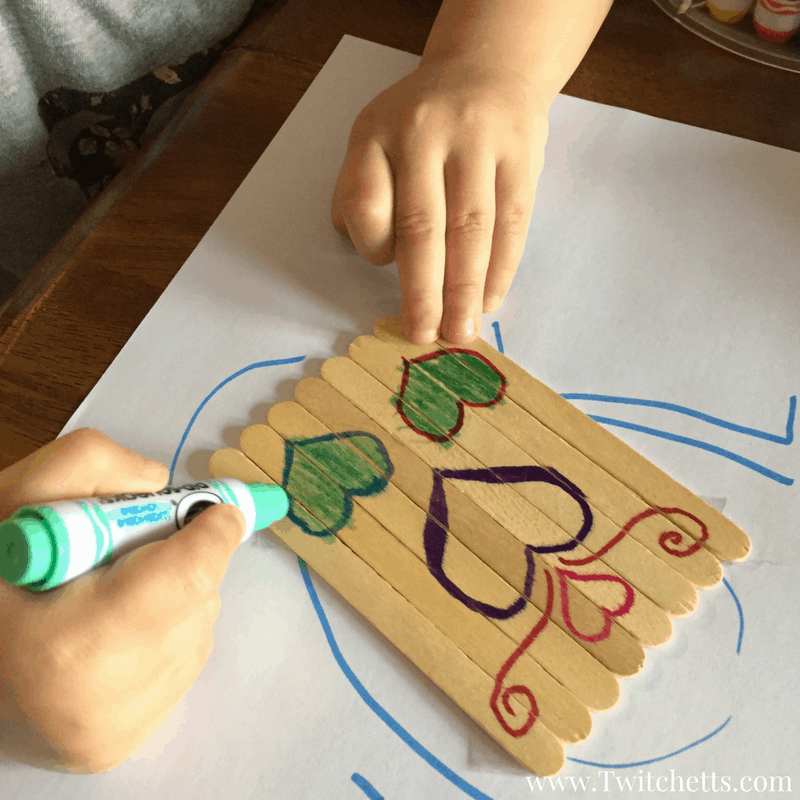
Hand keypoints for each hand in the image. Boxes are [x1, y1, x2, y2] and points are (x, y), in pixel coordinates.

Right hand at [0, 429, 244, 772]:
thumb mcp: (19, 501)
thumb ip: (91, 465)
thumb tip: (161, 482)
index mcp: (81, 634)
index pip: (189, 574)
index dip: (212, 533)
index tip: (221, 510)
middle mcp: (112, 693)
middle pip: (199, 594)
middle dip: (185, 559)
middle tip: (135, 553)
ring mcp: (125, 723)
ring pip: (196, 623)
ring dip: (173, 595)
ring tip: (110, 598)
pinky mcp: (132, 736)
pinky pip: (182, 656)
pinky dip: (162, 630)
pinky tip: (112, 630)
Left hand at [332, 59, 547, 344]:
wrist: (486, 68)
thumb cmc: (421, 123)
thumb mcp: (373, 138)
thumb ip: (363, 192)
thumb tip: (380, 258)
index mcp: (377, 133)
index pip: (366, 202)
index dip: (373, 245)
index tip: (386, 268)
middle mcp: (426, 132)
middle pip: (423, 225)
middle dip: (423, 290)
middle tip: (424, 335)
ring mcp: (479, 141)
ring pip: (472, 229)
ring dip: (466, 290)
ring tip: (461, 332)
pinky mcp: (521, 154)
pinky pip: (512, 221)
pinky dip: (502, 268)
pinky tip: (492, 299)